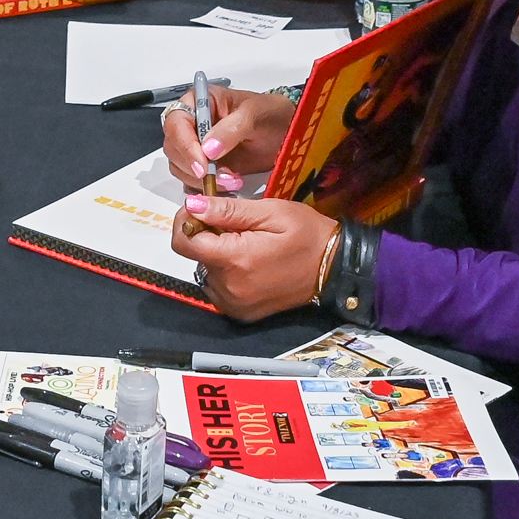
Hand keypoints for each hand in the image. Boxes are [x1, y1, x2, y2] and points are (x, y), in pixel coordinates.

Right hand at [161, 84, 298, 189]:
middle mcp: (191, 125)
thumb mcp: (254, 114)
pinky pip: (192, 182)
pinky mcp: (204, 167)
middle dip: (194, 167)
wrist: (285, 133)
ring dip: (201, 181)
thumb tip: (208, 149)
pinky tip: (228, 187)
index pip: (176, 123)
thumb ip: (231, 129)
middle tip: (220, 177)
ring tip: (233, 181)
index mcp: (198, 103)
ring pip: (180, 168)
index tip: (202, 164)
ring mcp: (195, 147)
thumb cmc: (270, 114)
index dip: (185, 145)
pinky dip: (206, 189)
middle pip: (174, 149)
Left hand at [169, 193, 339, 322]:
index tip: (205, 211)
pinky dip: (224, 273)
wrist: (334, 268)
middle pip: (194, 256)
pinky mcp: (240, 313)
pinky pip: (217, 287)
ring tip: (247, 244)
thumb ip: (226, 210)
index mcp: (234, 260)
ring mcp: (233, 304)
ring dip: (216, 255)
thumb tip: (191, 205)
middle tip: (236, 225)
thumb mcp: (270, 212)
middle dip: (206, 236)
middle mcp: (228, 287)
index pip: (183, 241)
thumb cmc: (305, 234)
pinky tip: (248, 263)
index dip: (187, 222)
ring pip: (204, 271)